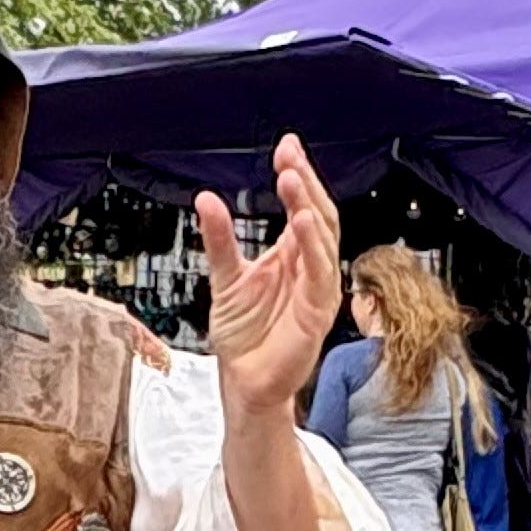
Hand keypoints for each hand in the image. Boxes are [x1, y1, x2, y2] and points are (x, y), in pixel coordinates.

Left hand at [199, 136, 340, 422]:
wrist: (244, 382)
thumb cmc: (243, 337)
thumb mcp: (226, 277)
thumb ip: (220, 239)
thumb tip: (207, 199)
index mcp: (293, 257)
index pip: (304, 206)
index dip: (298, 176)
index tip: (286, 147)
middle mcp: (309, 269)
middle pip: (318, 215)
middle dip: (305, 183)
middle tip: (289, 157)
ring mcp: (317, 290)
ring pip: (323, 239)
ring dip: (308, 207)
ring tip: (291, 180)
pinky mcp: (317, 314)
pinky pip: (320, 274)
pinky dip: (312, 247)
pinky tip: (300, 222)